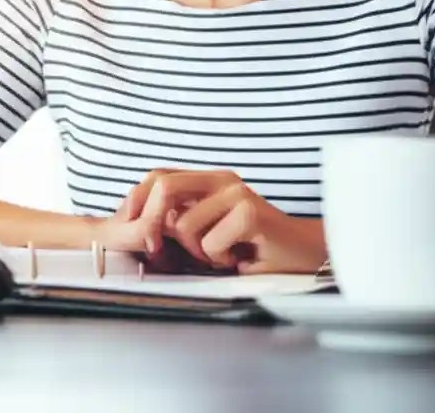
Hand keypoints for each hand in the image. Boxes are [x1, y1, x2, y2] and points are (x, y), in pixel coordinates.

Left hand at [118, 169, 326, 273]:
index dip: (136, 202)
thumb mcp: (203, 230)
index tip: (133, 231)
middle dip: (153, 223)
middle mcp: (221, 179)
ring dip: (196, 251)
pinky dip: (219, 259)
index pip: (157, 177)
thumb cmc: (249, 247)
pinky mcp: (250, 213)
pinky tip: (239, 257)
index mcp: (207, 179)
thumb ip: (175, 220)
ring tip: (220, 254)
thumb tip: (133, 225)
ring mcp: (236, 193)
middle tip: (159, 249)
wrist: (301, 256)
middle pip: (164, 187)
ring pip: (185, 225)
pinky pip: (210, 243)